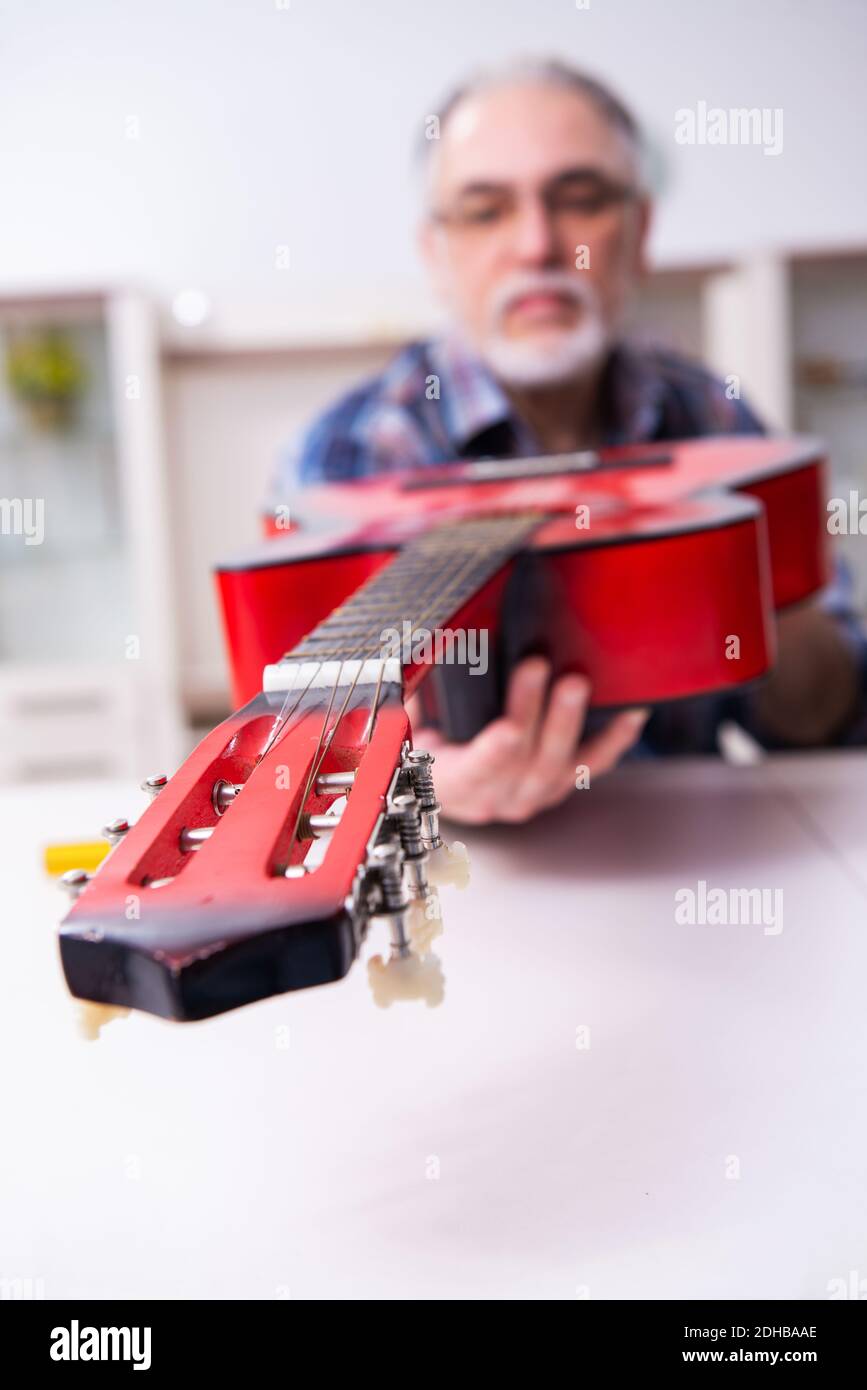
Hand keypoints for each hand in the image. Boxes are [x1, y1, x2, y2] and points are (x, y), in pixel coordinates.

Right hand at [406, 656, 648, 825]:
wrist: (442, 787)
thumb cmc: (421, 752)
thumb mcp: (402, 729)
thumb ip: (403, 700)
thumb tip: (411, 659)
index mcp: (454, 785)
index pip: (477, 771)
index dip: (494, 751)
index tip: (508, 728)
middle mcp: (496, 798)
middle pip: (522, 760)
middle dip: (532, 711)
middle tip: (537, 667)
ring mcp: (531, 795)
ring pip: (557, 763)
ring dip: (569, 720)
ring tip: (576, 682)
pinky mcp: (558, 785)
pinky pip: (590, 766)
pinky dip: (613, 741)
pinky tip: (631, 716)